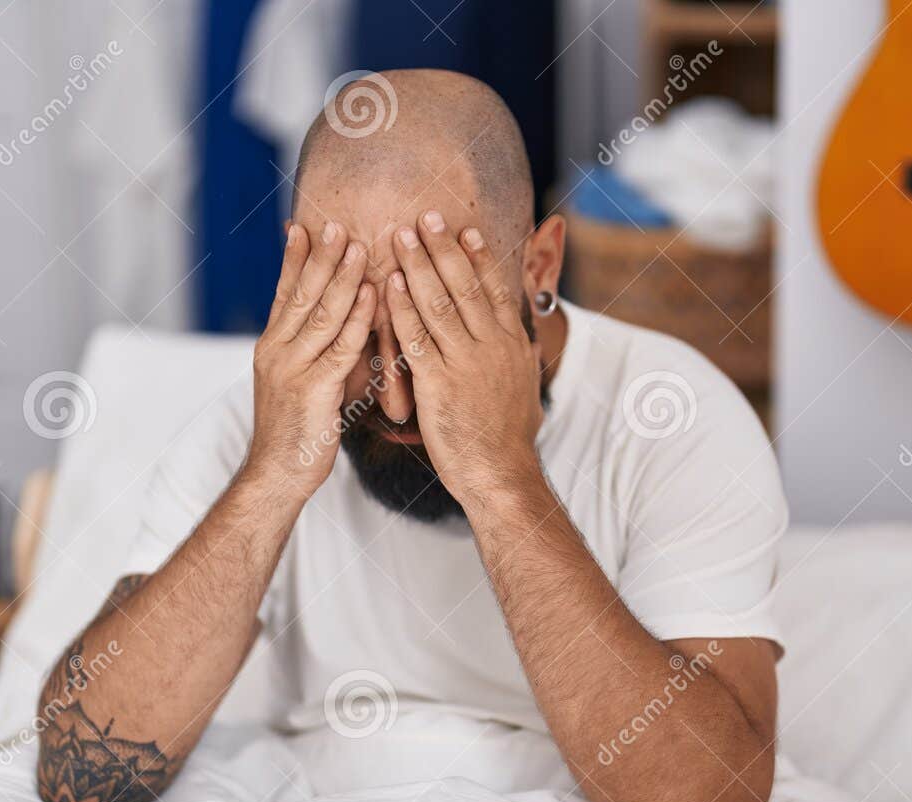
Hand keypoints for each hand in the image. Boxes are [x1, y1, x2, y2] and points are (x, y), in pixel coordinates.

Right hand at [246, 221, 376, 499]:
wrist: (277, 475)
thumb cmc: (297, 435)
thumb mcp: (305, 386)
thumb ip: (321, 356)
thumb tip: (346, 333)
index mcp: (272, 347)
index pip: (284, 293)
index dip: (293, 260)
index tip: (302, 226)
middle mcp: (277, 350)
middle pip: (301, 294)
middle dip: (319, 256)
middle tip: (335, 222)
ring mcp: (292, 368)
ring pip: (320, 313)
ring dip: (340, 277)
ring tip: (356, 244)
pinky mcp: (313, 388)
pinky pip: (340, 346)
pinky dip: (357, 318)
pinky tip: (371, 295)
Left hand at [385, 210, 543, 501]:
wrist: (501, 475)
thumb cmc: (507, 440)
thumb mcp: (523, 391)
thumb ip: (517, 360)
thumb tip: (522, 343)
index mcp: (511, 345)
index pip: (495, 289)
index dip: (479, 258)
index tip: (466, 230)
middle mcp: (492, 346)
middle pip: (465, 285)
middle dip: (443, 248)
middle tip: (425, 216)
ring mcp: (466, 362)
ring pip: (439, 302)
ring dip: (417, 266)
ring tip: (400, 235)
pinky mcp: (439, 382)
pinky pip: (416, 336)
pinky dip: (401, 306)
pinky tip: (388, 284)